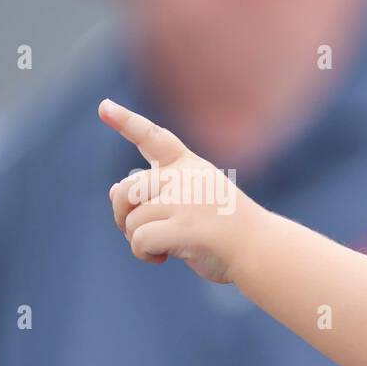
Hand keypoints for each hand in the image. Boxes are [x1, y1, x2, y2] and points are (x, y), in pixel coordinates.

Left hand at [99, 98, 266, 284]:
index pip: (153, 138)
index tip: (104, 106)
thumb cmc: (227, 230)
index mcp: (190, 166)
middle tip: (136, 232)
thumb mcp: (197, 199)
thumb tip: (114, 191)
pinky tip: (161, 258)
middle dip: (122, 214)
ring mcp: (185, 201)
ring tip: (160, 248)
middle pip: (126, 190)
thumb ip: (159, 191)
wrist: (261, 249)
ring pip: (131, 219)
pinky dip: (144, 253)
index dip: (126, 122)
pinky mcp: (183, 227)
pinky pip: (140, 239)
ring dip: (137, 239)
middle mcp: (186, 177)